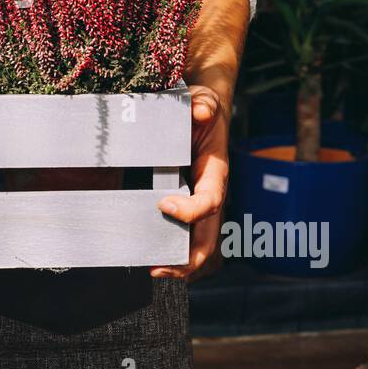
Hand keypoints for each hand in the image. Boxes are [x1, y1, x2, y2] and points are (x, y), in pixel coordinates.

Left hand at [150, 84, 228, 280]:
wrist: (200, 109)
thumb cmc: (201, 107)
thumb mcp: (204, 98)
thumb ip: (203, 104)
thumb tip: (200, 112)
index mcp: (216, 172)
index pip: (211, 200)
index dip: (191, 209)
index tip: (164, 205)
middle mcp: (210, 192)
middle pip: (209, 236)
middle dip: (189, 258)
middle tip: (160, 268)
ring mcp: (197, 202)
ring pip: (198, 243)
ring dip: (180, 262)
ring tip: (154, 270)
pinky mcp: (184, 203)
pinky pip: (183, 234)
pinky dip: (172, 250)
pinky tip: (151, 259)